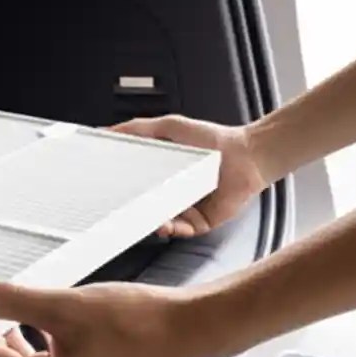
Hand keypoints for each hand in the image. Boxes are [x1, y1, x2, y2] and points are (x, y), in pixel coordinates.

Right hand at [111, 115, 268, 237]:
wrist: (246, 154)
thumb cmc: (212, 139)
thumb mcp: (169, 126)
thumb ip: (138, 129)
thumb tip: (109, 131)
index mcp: (163, 176)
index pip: (137, 189)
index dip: (124, 193)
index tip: (110, 194)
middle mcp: (173, 194)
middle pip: (147, 209)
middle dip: (135, 213)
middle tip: (123, 213)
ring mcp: (186, 210)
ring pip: (163, 223)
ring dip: (153, 223)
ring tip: (147, 219)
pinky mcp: (202, 222)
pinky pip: (184, 230)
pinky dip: (174, 229)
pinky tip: (167, 224)